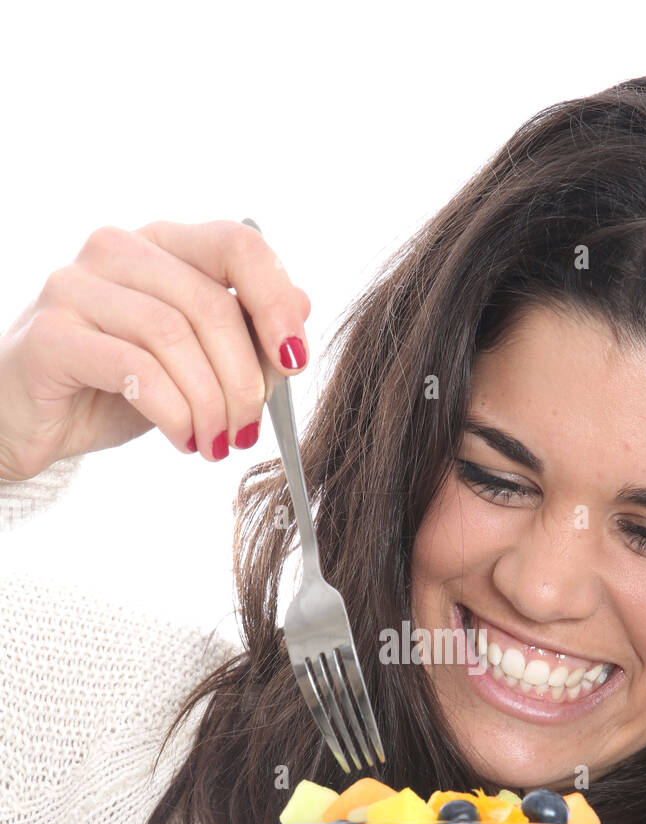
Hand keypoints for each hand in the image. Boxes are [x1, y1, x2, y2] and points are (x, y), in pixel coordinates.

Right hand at [0, 219, 310, 479]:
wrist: (27, 422)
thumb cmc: (114, 387)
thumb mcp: (194, 363)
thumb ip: (244, 333)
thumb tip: (302, 304)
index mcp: (161, 244)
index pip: (238, 243)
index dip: (276, 301)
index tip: (294, 360)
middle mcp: (117, 249)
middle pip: (210, 303)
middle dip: (244, 379)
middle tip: (247, 429)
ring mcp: (76, 286)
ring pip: (174, 337)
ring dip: (210, 403)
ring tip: (215, 442)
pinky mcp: (51, 336)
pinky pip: (135, 370)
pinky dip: (173, 413)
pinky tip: (183, 439)